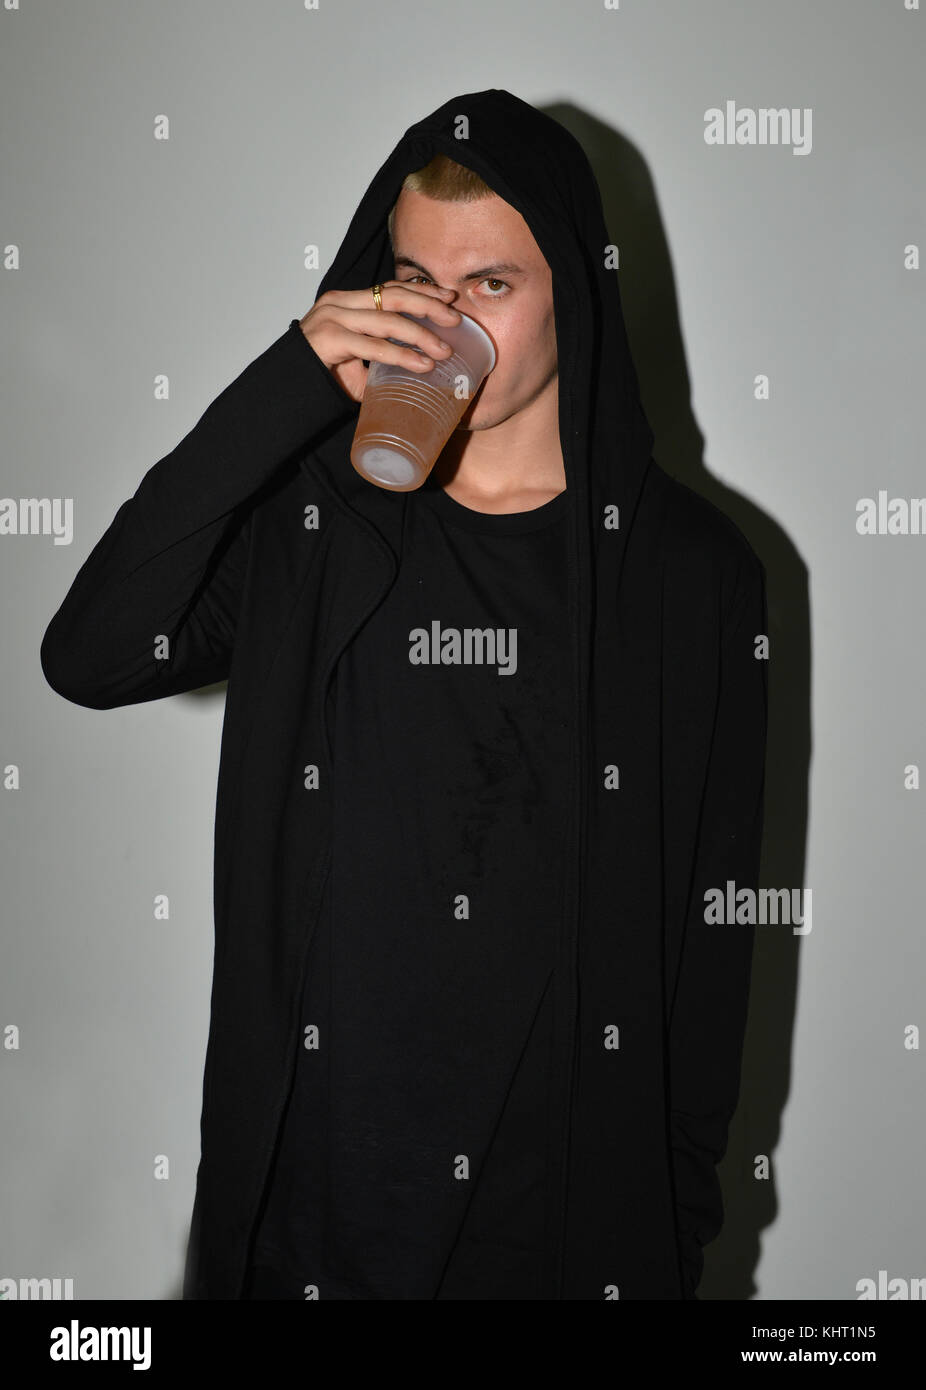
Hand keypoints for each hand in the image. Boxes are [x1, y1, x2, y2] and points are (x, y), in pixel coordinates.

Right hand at [298, 280, 461, 402]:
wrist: (285, 387)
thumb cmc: (319, 371)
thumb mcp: (355, 358)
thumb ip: (380, 357)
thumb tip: (415, 370)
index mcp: (347, 301)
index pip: (390, 287)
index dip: (421, 291)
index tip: (448, 298)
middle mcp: (340, 303)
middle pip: (394, 295)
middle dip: (429, 305)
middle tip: (455, 319)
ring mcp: (334, 319)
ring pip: (388, 319)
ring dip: (421, 335)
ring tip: (443, 350)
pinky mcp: (330, 340)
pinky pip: (374, 346)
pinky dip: (402, 356)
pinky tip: (421, 364)